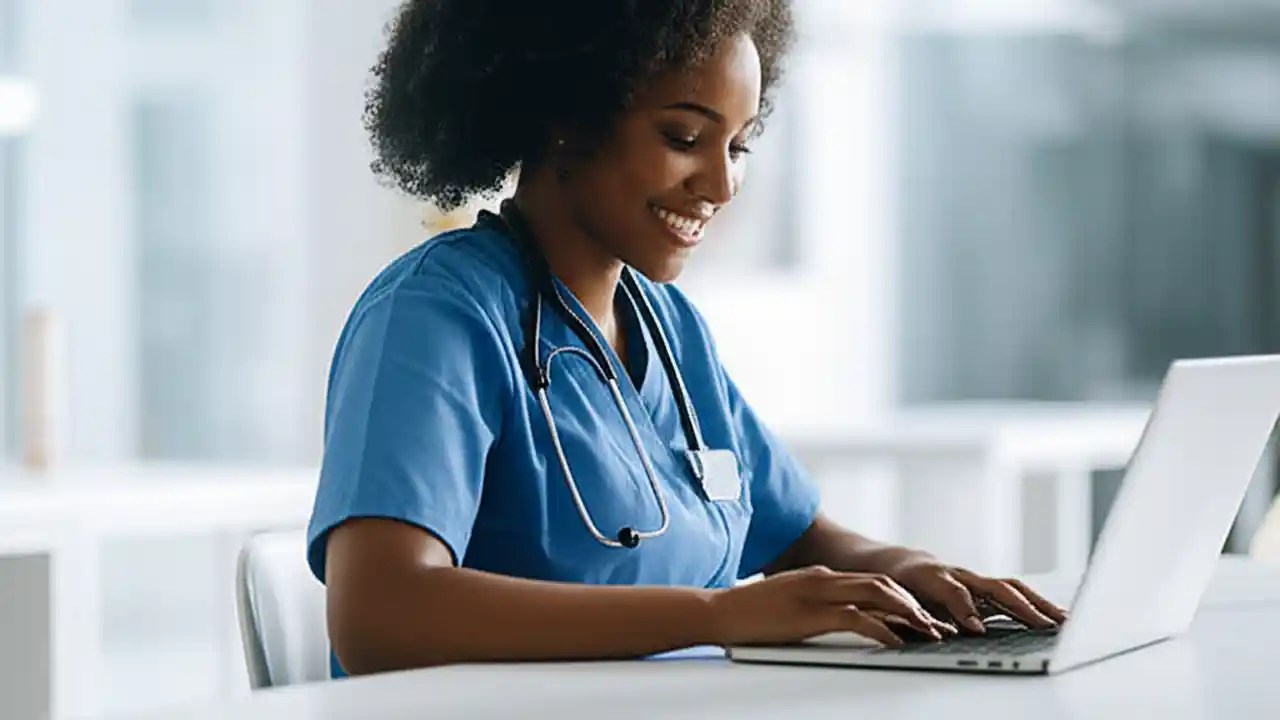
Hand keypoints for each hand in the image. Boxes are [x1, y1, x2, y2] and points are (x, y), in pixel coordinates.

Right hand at [708, 565, 956, 647]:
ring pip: (878, 595)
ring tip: (928, 631)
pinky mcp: (813, 614)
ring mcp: (819, 594)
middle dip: (914, 603)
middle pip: (882, 584)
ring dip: (908, 614)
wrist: (720, 612)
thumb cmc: (749, 613)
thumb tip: (838, 617)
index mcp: (820, 575)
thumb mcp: (788, 601)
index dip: (901, 596)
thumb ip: (813, 603)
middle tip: (936, 623)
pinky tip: (897, 641)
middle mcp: (824, 578)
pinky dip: (884, 629)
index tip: (921, 614)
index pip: (870, 580)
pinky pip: (859, 619)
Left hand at [881, 551, 1068, 633]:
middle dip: (1023, 606)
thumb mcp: (903, 598)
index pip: (956, 593)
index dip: (965, 610)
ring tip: (1065, 621)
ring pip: (1013, 589)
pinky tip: (1055, 619)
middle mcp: (962, 577)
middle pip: (997, 587)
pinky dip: (1035, 605)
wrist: (904, 564)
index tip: (977, 630)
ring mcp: (977, 581)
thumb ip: (920, 613)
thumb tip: (939, 629)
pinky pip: (1014, 594)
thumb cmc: (902, 583)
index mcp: (936, 579)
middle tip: (1046, 625)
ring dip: (1038, 605)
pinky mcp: (985, 589)